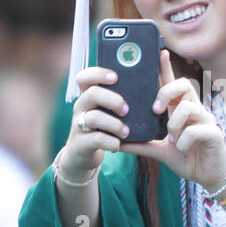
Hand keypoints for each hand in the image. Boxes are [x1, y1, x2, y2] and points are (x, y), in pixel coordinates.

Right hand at [60, 65, 130, 179]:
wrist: (83, 153)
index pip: (84, 77)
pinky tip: (118, 144)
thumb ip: (119, 97)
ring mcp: (79, 125)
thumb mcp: (106, 110)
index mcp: (88, 95)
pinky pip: (97, 139)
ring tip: (126, 132)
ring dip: (115, 124)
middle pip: (92, 94)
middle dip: (113, 100)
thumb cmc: (102, 126)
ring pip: (94, 118)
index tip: (115, 77)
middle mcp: (81, 107)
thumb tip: (147, 86)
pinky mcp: (81, 143)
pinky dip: (111, 142)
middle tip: (126, 110)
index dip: (98, 74)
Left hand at [122, 49, 225, 189]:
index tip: (159, 52)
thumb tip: (118, 143)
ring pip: (187, 107)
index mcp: (182, 110)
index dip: (167, 68)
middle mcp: (195, 111)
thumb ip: (142, 145)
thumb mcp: (160, 151)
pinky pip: (195, 129)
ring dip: (174, 124)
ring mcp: (206, 120)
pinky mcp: (214, 133)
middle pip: (183, 85)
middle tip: (156, 110)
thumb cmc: (187, 159)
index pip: (174, 84)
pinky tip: (183, 149)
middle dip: (166, 93)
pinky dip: (184, 141)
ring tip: (173, 139)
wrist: (208, 177)